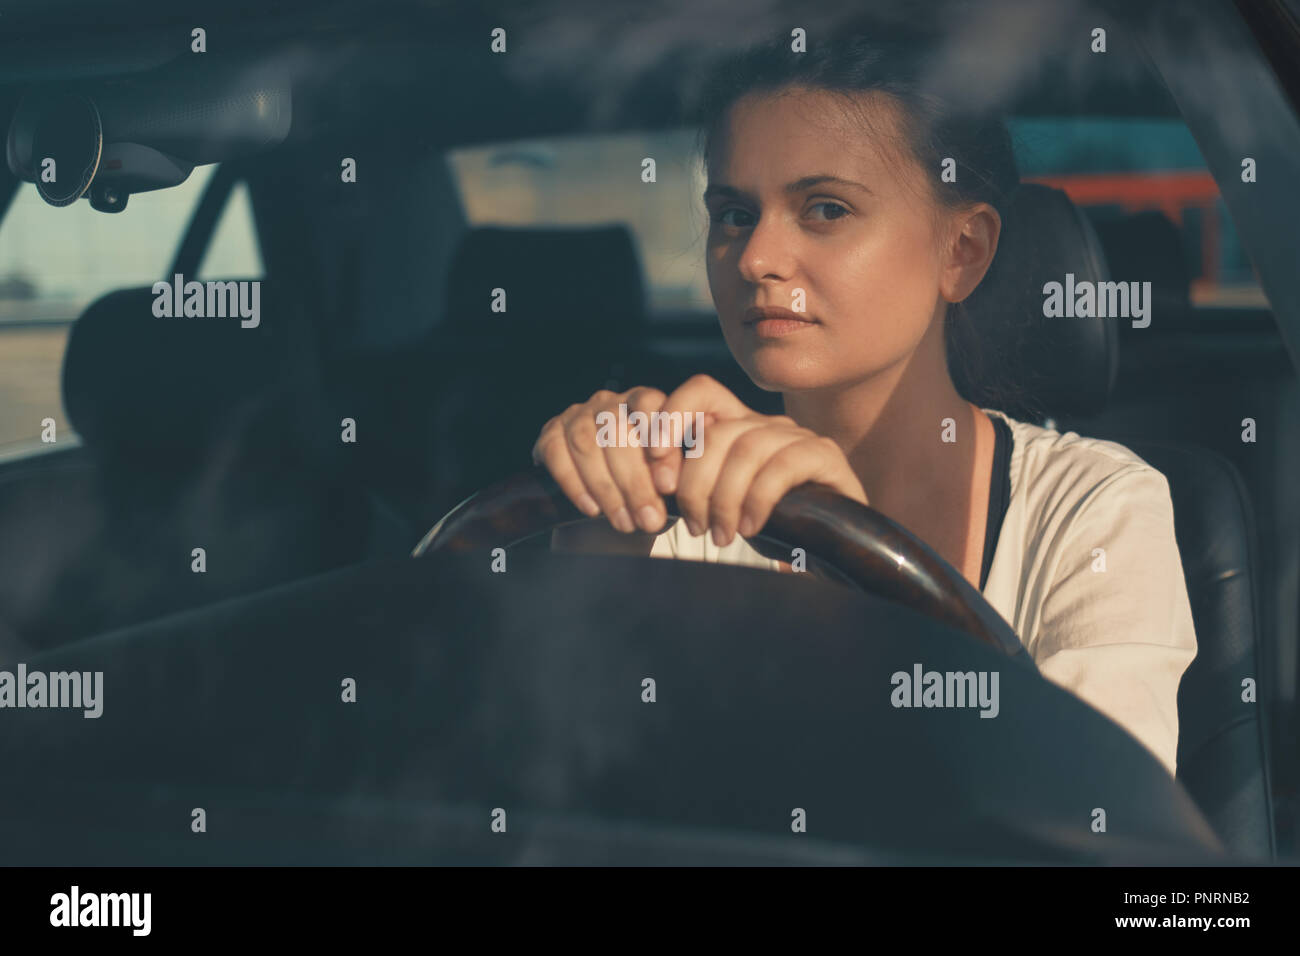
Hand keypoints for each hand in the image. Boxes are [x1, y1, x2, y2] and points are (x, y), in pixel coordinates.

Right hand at [531, 385, 672, 533]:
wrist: (611, 491)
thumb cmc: (646, 479)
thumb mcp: (666, 474)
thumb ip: (672, 472)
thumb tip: (672, 486)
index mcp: (643, 402)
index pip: (647, 403)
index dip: (656, 432)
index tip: (666, 474)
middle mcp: (609, 402)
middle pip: (616, 430)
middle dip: (634, 481)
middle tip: (649, 518)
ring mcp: (577, 415)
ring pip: (585, 443)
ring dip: (606, 488)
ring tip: (624, 522)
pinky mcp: (551, 432)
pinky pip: (556, 453)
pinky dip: (574, 484)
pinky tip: (592, 509)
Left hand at [645, 375, 868, 545]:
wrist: (831, 548)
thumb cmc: (769, 529)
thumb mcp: (720, 506)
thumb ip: (691, 487)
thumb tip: (654, 484)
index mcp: (737, 426)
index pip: (700, 392)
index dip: (672, 417)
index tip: (656, 465)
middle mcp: (766, 423)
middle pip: (716, 432)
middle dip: (694, 483)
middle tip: (692, 525)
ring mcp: (797, 436)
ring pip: (747, 447)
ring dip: (725, 498)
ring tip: (720, 535)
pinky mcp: (826, 455)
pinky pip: (784, 465)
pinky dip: (760, 499)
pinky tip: (751, 528)